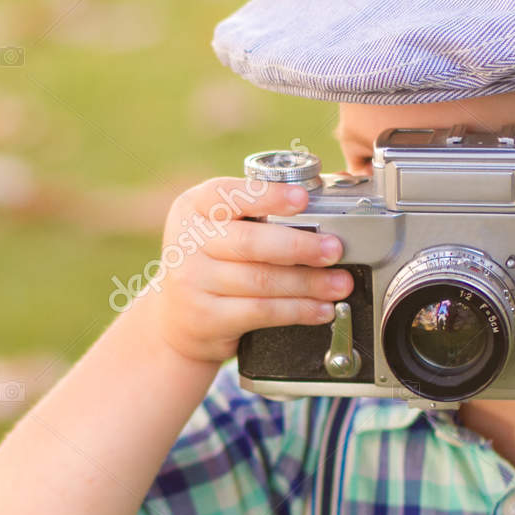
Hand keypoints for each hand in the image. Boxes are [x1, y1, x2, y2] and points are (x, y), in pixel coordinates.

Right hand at [141, 177, 349, 364]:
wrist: (174, 319)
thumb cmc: (211, 262)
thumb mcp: (218, 228)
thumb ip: (257, 213)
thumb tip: (329, 199)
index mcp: (193, 207)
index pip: (230, 195)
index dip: (268, 197)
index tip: (303, 199)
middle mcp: (187, 241)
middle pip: (250, 242)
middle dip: (300, 246)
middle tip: (334, 249)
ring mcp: (192, 281)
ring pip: (261, 280)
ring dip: (308, 283)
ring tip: (339, 283)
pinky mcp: (206, 317)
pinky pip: (261, 312)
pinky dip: (297, 310)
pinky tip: (320, 309)